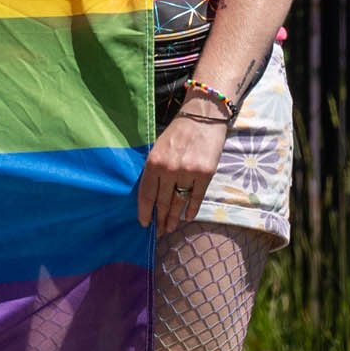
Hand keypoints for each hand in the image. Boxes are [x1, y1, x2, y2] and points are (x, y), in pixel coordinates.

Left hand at [137, 103, 230, 233]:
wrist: (202, 117)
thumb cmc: (177, 133)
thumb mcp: (158, 149)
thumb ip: (154, 170)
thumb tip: (151, 195)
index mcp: (153, 163)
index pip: (146, 194)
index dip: (144, 211)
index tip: (144, 223)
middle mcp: (168, 169)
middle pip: (162, 201)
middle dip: (160, 219)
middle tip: (158, 232)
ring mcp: (187, 172)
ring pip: (179, 202)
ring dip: (174, 218)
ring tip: (171, 229)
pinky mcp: (205, 173)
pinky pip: (196, 197)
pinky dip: (191, 209)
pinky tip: (187, 218)